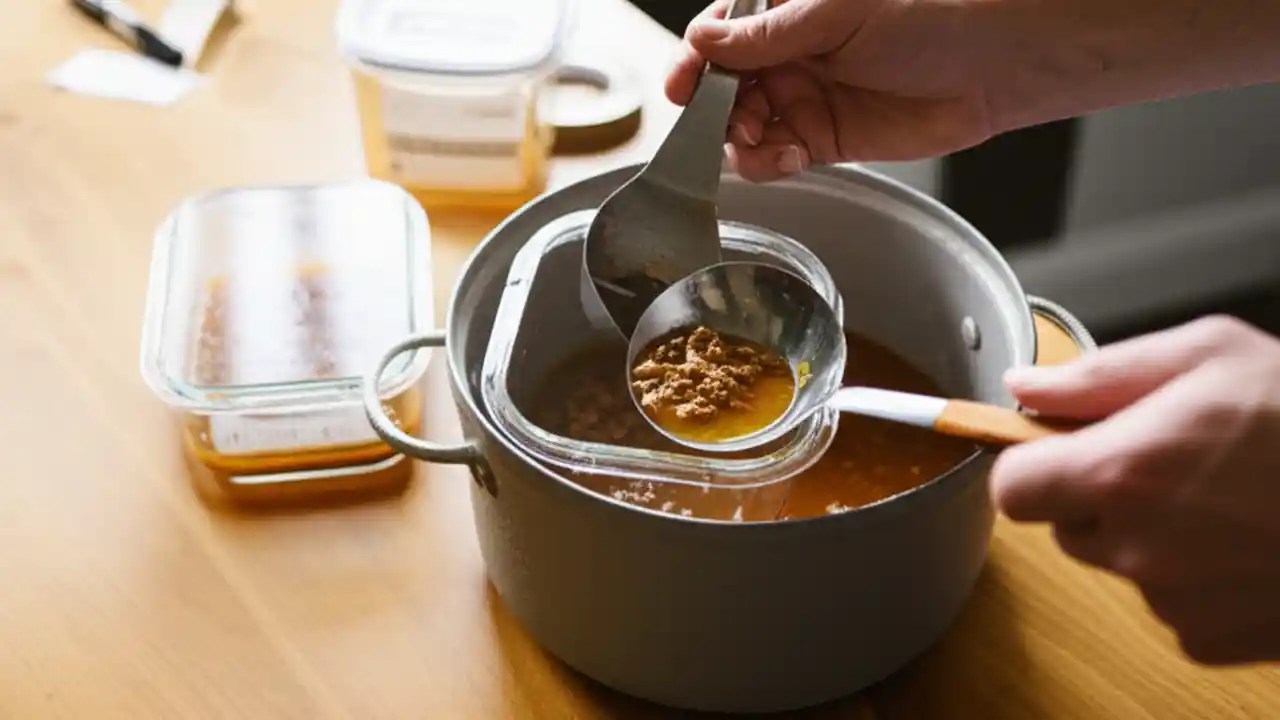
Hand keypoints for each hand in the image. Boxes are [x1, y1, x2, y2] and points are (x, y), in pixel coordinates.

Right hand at [666, 0, 1000, 180]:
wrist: (996, 61)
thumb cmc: (932, 11)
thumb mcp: (838, 14)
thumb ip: (767, 35)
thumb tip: (703, 39)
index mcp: (786, 9)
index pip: (719, 34)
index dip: (695, 60)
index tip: (682, 86)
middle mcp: (789, 53)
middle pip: (722, 88)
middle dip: (715, 110)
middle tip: (727, 122)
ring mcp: (804, 96)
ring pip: (742, 128)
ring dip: (740, 141)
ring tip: (760, 142)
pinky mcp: (824, 138)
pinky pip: (775, 156)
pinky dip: (770, 162)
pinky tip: (789, 155)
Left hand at [991, 316, 1279, 664]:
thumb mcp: (1209, 356)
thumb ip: (1099, 375)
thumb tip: (1025, 386)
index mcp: (1121, 473)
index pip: (1013, 489)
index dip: (1032, 464)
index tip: (1061, 446)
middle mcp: (1135, 547)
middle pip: (1066, 525)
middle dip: (1097, 491)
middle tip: (1170, 458)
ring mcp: (1172, 601)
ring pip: (1120, 562)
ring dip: (1149, 533)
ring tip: (1226, 495)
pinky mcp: (1209, 639)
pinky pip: (1169, 603)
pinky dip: (1193, 576)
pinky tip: (1247, 539)